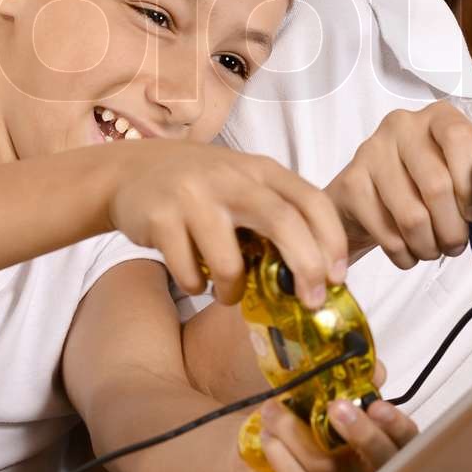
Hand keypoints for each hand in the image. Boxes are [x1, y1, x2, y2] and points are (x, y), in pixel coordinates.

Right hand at [107, 142, 346, 307]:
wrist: (132, 171)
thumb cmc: (204, 187)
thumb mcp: (246, 185)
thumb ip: (279, 215)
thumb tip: (319, 275)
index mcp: (262, 170)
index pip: (312, 200)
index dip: (332, 240)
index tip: (338, 277)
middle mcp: (232, 178)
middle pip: (283, 222)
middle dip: (305, 267)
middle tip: (311, 301)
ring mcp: (194, 195)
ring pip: (230, 262)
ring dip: (234, 291)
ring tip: (228, 293)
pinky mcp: (160, 218)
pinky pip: (189, 273)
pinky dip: (197, 288)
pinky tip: (194, 279)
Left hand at [226, 395, 418, 471]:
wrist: (258, 452)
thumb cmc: (302, 422)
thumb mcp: (329, 395)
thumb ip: (358, 381)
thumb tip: (374, 370)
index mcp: (375, 445)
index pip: (406, 443)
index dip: (397, 428)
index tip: (377, 406)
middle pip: (378, 463)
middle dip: (362, 434)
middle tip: (337, 407)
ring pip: (326, 465)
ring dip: (294, 430)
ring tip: (273, 409)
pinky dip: (279, 451)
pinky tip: (268, 435)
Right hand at [327, 104, 471, 268]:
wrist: (364, 196)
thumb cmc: (420, 183)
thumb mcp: (455, 172)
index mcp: (437, 117)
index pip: (459, 138)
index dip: (471, 183)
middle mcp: (402, 126)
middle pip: (436, 185)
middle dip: (452, 228)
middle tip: (455, 244)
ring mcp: (372, 152)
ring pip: (412, 216)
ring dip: (429, 245)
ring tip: (433, 249)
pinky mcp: (350, 183)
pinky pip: (387, 233)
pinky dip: (404, 253)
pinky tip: (409, 251)